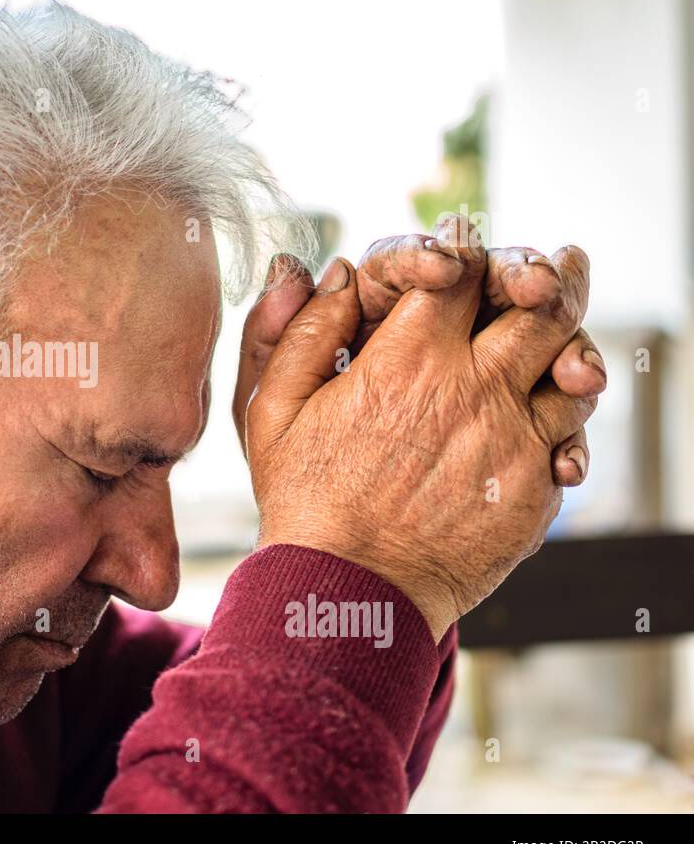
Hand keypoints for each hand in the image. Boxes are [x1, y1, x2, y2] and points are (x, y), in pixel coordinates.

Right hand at [243, 235, 597, 639]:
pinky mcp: (535, 489)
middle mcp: (470, 389)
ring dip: (568, 348)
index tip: (462, 260)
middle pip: (541, 305)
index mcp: (405, 360)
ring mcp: (512, 439)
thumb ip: (302, 331)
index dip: (468, 252)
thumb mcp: (272, 408)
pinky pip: (571, 437)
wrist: (348, 592)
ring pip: (570, 368)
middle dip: (549, 277)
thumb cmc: (303, 500)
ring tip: (559, 343)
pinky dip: (566, 421)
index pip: (463, 270)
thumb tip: (336, 272)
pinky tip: (549, 416)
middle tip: (555, 268)